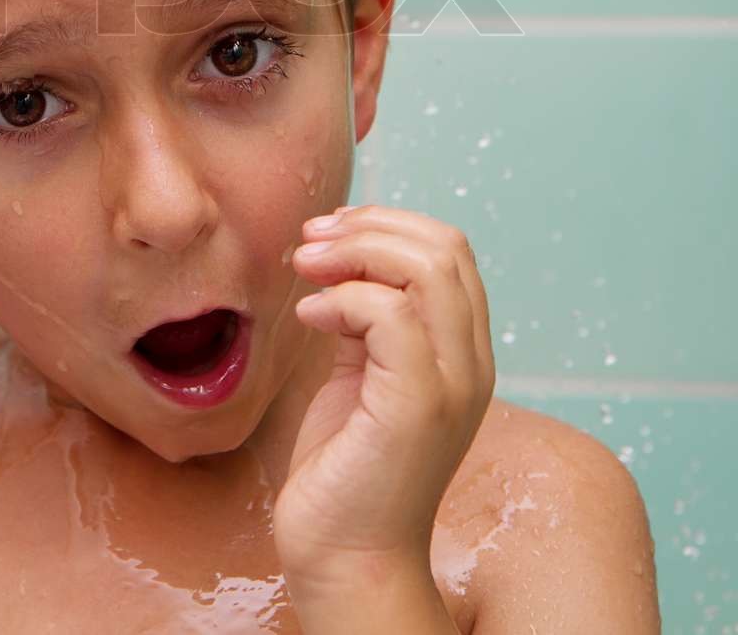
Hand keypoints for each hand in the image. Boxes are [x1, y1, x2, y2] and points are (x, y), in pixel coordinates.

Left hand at [273, 204, 495, 587]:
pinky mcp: (419, 405)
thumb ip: (365, 319)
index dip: (386, 224)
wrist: (346, 553)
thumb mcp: (359, 372)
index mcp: (461, 351)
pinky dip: (342, 299)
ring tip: (305, 270)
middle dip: (368, 226)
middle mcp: (471, 363)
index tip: (327, 231)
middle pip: (445, 247)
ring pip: (428, 269)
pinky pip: (394, 315)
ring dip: (354, 252)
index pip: (450, 251)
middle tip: (309, 242)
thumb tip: (340, 258)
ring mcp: (452, 384)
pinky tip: (308, 319)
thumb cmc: (344, 465)